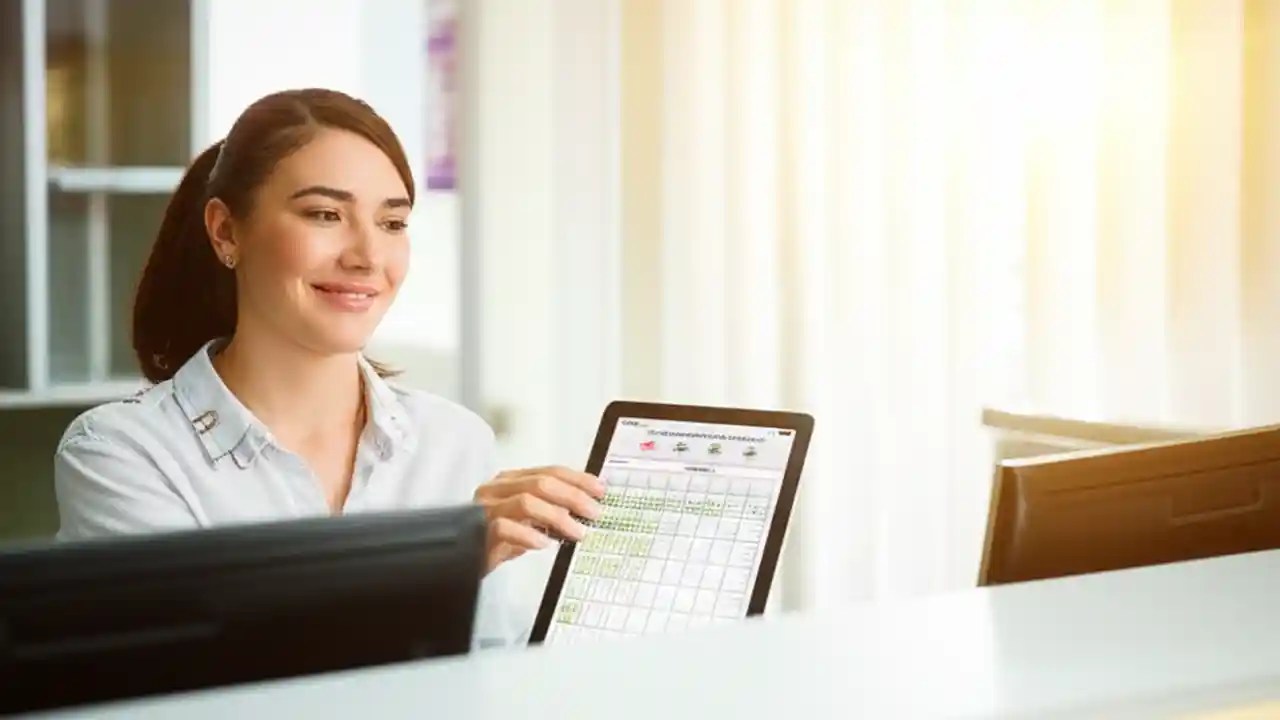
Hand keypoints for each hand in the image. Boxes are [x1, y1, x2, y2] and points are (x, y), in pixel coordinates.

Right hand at [473, 466, 604, 572]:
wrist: (459, 562)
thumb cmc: (494, 540)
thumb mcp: (526, 523)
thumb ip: (549, 513)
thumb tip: (584, 511)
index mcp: (510, 482)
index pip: (549, 471)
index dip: (577, 479)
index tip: (600, 490)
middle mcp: (497, 490)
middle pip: (540, 483)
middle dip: (573, 496)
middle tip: (594, 512)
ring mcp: (485, 509)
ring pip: (526, 502)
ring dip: (557, 516)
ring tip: (576, 532)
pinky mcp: (477, 532)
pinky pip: (505, 528)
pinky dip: (528, 535)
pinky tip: (543, 545)